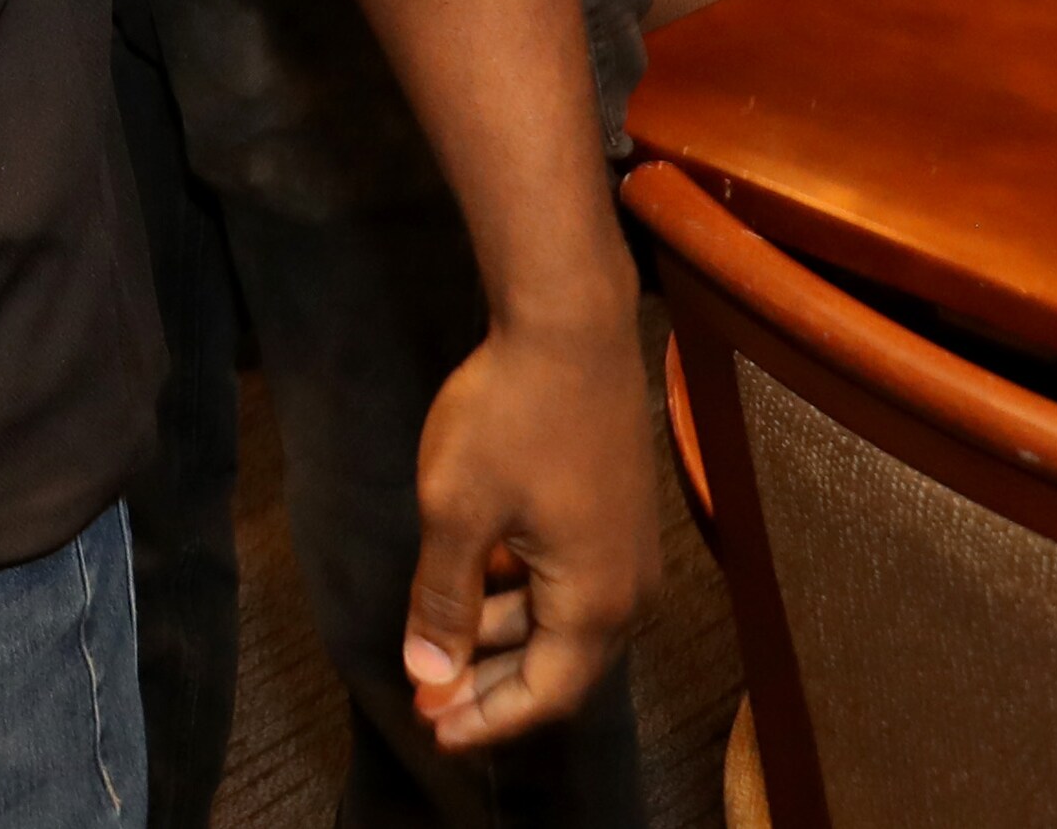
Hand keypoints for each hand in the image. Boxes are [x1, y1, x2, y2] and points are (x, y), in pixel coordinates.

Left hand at [400, 305, 653, 747]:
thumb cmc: (510, 417)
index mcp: (596, 604)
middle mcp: (628, 591)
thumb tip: (428, 673)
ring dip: (501, 639)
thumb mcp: (455, 512)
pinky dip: (520, 597)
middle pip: (558, 667)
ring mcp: (628, 552)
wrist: (567, 328)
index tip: (433, 730)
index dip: (486, 719)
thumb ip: (443, 599)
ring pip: (561, 622)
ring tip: (438, 649)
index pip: (544, 696)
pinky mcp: (615, 517)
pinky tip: (474, 587)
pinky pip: (568, 582)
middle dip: (489, 686)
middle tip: (428, 699)